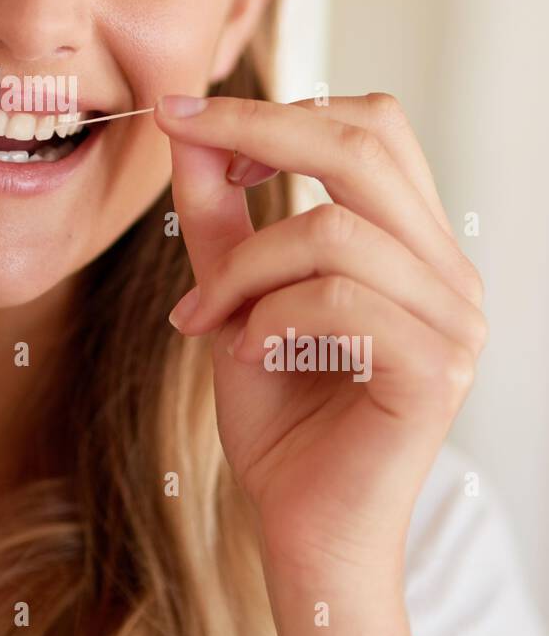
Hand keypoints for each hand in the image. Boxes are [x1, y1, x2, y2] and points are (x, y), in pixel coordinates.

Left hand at [154, 92, 486, 582]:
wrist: (302, 527)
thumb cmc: (278, 415)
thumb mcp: (235, 296)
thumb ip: (221, 217)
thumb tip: (191, 131)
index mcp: (414, 242)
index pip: (371, 126)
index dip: (279, 108)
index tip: (190, 116)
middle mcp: (448, 271)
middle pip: (362, 146)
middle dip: (256, 132)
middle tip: (181, 138)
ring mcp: (453, 320)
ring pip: (332, 231)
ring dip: (242, 267)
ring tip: (207, 318)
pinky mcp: (435, 371)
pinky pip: (337, 300)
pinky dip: (270, 318)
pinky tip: (248, 353)